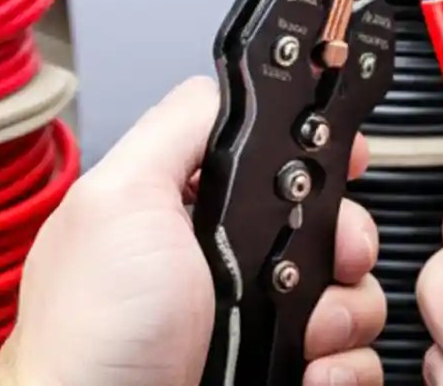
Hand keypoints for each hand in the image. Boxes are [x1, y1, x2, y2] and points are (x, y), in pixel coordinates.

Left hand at [0, 77, 385, 385]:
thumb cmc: (90, 334)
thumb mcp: (120, 198)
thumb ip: (177, 129)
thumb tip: (231, 84)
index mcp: (193, 209)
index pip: (279, 163)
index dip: (322, 160)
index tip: (350, 164)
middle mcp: (230, 263)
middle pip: (331, 224)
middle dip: (347, 239)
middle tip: (330, 259)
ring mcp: (258, 321)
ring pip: (352, 293)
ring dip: (346, 311)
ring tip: (305, 333)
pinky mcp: (281, 371)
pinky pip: (352, 359)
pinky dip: (345, 367)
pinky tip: (307, 370)